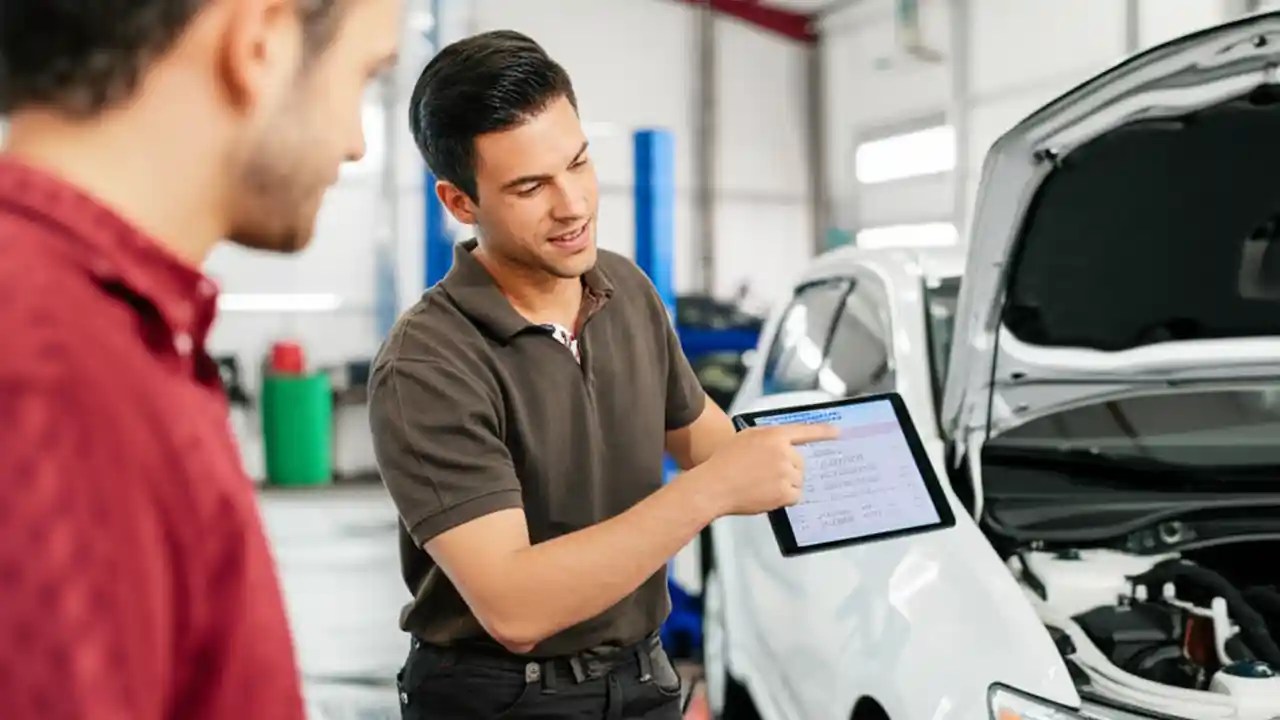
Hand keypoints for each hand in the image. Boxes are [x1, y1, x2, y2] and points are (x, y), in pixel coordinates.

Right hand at [693, 423, 839, 516]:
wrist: (714, 485)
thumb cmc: (724, 463)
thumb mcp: (746, 438)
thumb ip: (768, 438)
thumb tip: (785, 445)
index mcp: (773, 435)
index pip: (804, 431)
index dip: (822, 432)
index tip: (837, 432)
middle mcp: (783, 452)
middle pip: (800, 462)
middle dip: (789, 469)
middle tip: (766, 475)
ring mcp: (785, 472)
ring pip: (798, 480)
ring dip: (786, 484)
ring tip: (762, 485)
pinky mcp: (784, 492)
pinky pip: (795, 496)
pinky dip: (785, 498)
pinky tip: (767, 495)